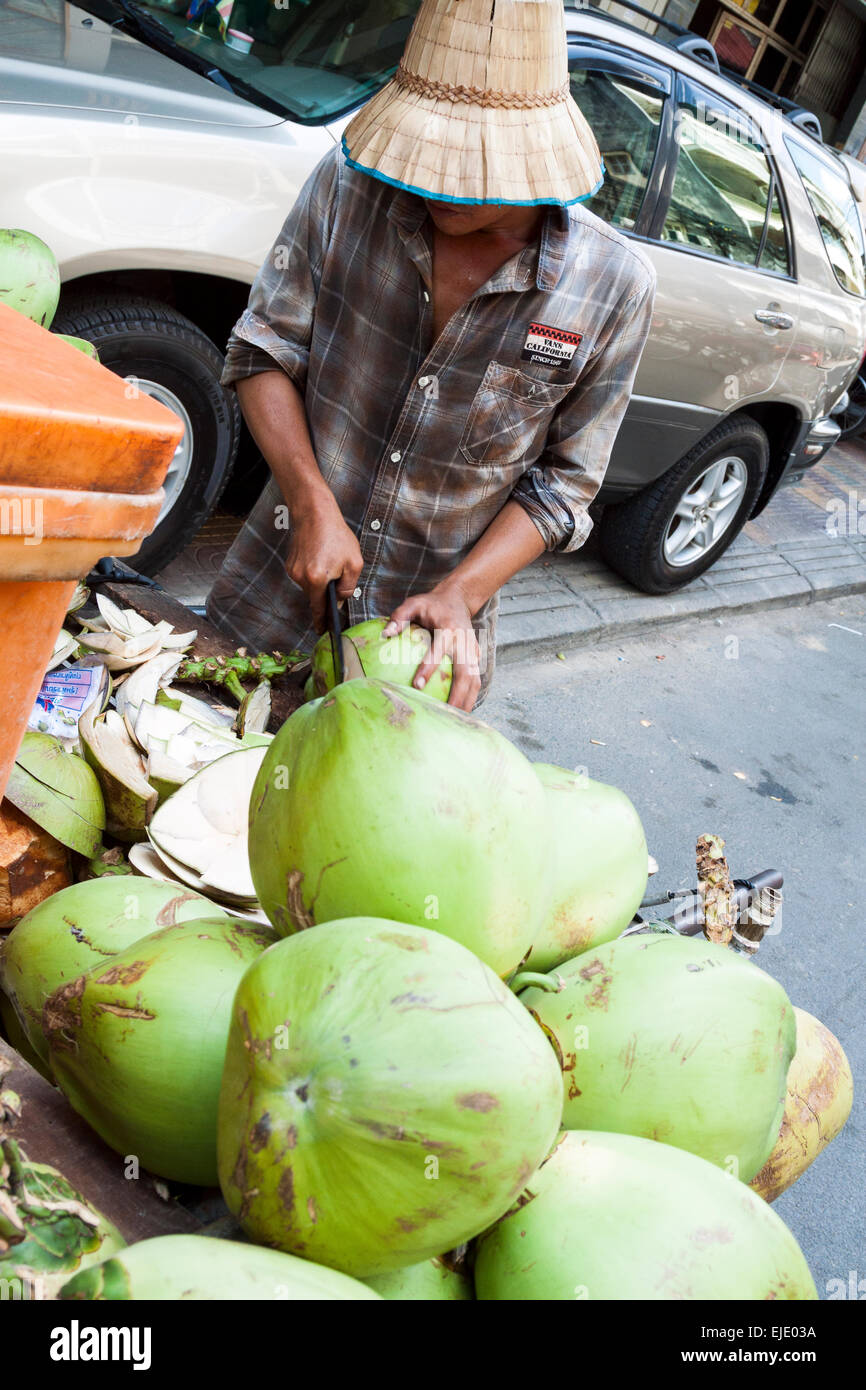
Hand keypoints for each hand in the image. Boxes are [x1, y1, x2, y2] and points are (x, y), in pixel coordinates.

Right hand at [285, 495, 362, 631]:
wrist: (314, 512)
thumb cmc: (336, 535)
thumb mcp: (353, 563)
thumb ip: (348, 587)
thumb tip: (340, 600)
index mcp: (316, 580)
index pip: (318, 609)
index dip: (321, 622)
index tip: (322, 632)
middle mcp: (301, 578)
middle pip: (316, 596)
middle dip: (327, 591)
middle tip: (338, 573)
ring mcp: (293, 571)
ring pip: (311, 585)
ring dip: (321, 579)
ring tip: (330, 558)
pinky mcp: (290, 564)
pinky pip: (305, 575)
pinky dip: (314, 571)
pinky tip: (321, 556)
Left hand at [383, 582, 481, 711]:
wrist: (459, 599)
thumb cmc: (431, 604)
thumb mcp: (413, 603)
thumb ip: (399, 617)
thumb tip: (385, 634)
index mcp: (449, 629)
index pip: (439, 651)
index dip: (429, 668)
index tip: (417, 686)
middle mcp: (464, 643)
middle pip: (465, 674)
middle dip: (457, 696)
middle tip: (444, 716)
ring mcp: (473, 651)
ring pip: (474, 681)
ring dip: (467, 702)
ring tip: (455, 722)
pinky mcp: (476, 658)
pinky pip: (475, 681)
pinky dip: (469, 697)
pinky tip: (458, 712)